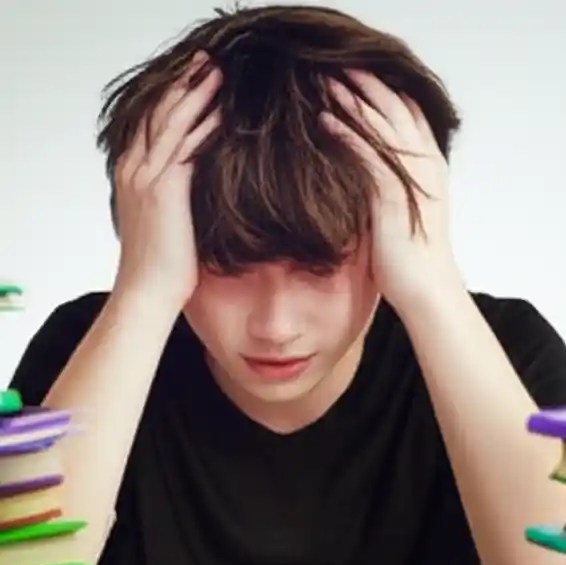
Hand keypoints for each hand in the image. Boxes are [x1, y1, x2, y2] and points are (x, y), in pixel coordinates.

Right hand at [111, 52, 221, 311]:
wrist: (149, 291)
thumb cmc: (164, 263)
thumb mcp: (167, 218)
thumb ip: (176, 194)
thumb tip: (200, 183)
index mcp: (132, 172)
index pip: (151, 122)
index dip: (172, 96)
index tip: (195, 77)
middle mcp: (135, 168)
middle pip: (159, 113)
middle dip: (184, 85)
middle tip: (209, 64)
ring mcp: (147, 177)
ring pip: (172, 123)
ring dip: (197, 96)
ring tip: (219, 76)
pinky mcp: (165, 189)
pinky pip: (186, 147)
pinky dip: (205, 126)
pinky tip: (224, 113)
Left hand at [320, 70, 453, 308]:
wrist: (428, 288)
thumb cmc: (414, 258)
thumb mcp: (405, 211)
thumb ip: (391, 184)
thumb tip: (366, 172)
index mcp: (430, 166)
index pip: (411, 113)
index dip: (387, 89)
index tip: (359, 72)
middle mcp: (425, 164)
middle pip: (397, 107)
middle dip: (367, 81)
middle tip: (337, 63)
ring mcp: (411, 177)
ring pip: (382, 123)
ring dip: (352, 98)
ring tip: (326, 79)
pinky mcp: (393, 194)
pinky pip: (368, 152)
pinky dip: (346, 133)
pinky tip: (324, 119)